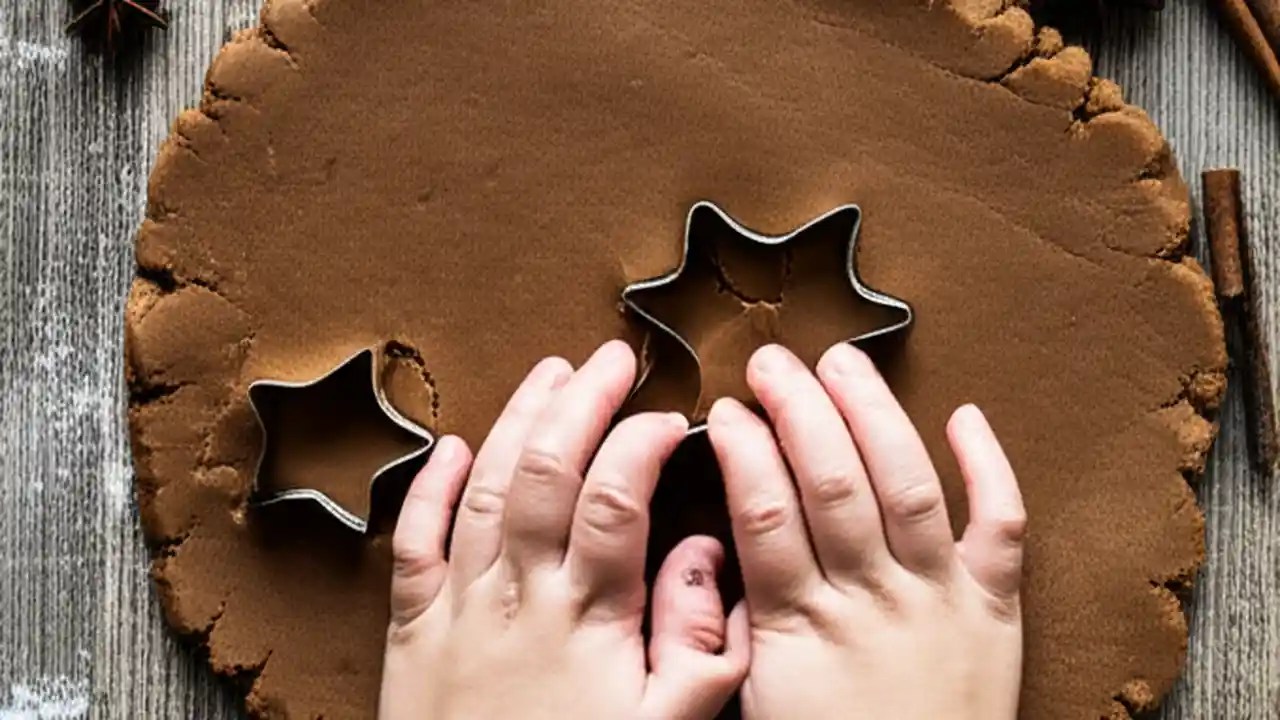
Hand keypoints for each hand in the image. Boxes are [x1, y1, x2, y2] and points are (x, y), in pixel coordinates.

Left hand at [379, 341, 747, 719]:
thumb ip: (699, 646)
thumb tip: (704, 555)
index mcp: (588, 619)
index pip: (614, 497)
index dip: (643, 442)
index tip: (672, 420)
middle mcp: (518, 598)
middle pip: (545, 471)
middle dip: (581, 403)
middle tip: (611, 359)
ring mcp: (458, 609)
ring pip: (483, 488)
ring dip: (516, 422)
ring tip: (550, 375)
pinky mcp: (413, 631)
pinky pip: (411, 543)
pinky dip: (427, 488)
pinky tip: (449, 448)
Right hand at [707, 344, 1025, 719]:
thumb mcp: (758, 701)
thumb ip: (739, 625)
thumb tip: (718, 555)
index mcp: (804, 626)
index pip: (765, 511)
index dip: (743, 450)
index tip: (723, 411)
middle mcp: (872, 598)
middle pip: (831, 480)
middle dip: (797, 408)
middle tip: (770, 362)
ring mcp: (937, 596)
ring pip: (905, 484)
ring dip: (871, 413)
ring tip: (841, 362)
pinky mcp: (992, 607)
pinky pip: (1000, 526)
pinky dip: (989, 466)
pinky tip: (964, 415)